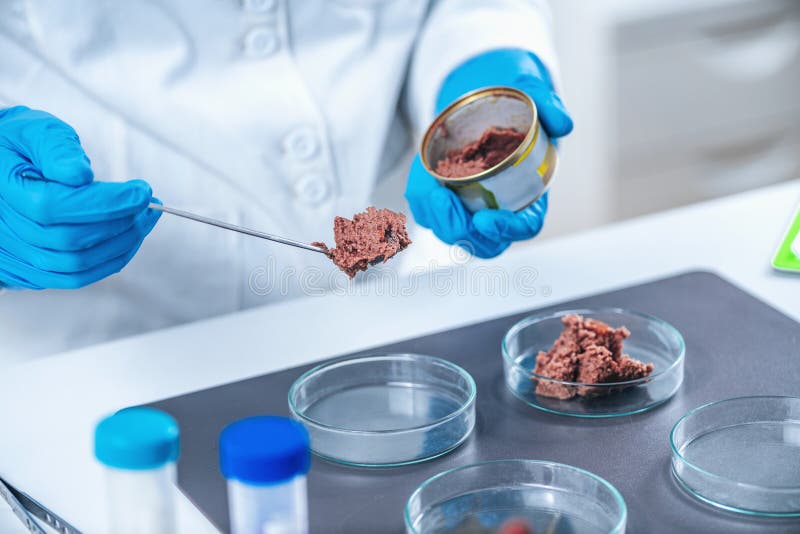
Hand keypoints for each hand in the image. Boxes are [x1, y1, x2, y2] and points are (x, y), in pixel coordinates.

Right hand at [0, 106, 160, 288]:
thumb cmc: (21, 146)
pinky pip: (73, 277)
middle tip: (149, 204)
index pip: (56, 205)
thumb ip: (56, 149)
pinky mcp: (29, 269)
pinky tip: (128, 239)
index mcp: (3, 190)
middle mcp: (3, 229)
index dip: (105, 202)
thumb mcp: (35, 131)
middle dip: (120, 222)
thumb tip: (79, 174)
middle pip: (70, 240)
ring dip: (121, 244)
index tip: (142, 191)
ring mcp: (14, 255)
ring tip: (145, 219)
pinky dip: (108, 261)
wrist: (4, 166)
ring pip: (76, 264)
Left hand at [405, 49, 572, 257]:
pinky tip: (422, 175)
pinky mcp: (448, 201)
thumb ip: (549, 105)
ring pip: (453, 232)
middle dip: (460, 228)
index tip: (485, 219)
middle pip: (484, 241)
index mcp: (532, 190)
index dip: (507, 229)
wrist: (483, 94)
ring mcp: (474, 206)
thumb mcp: (532, 92)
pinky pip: (430, 214)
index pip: (525, 225)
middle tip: (443, 200)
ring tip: (428, 185)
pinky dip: (422, 200)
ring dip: (436, 216)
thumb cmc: (513, 100)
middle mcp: (503, 206)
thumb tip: (563, 124)